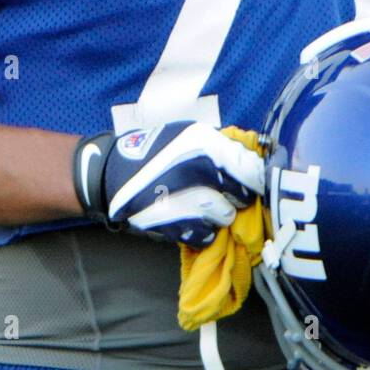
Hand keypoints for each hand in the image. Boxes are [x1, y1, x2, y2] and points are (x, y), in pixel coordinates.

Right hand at [72, 121, 264, 248]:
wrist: (113, 174)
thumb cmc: (154, 150)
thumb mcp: (188, 133)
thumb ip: (221, 145)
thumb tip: (252, 160)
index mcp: (205, 144)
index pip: (251, 170)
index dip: (256, 179)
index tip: (253, 184)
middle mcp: (199, 171)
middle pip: (241, 196)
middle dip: (238, 197)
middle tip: (228, 195)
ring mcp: (186, 199)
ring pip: (225, 217)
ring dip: (220, 214)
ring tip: (206, 206)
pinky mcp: (174, 225)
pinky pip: (205, 236)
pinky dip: (203, 231)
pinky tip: (194, 220)